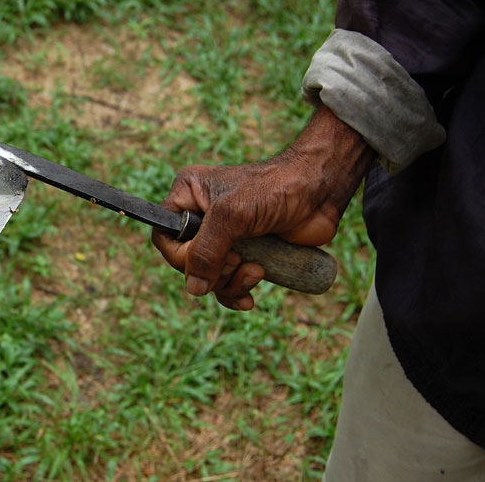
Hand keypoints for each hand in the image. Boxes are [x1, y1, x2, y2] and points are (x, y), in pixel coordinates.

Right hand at [152, 106, 374, 309]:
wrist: (320, 190)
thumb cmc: (275, 188)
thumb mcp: (232, 216)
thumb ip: (206, 251)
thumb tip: (193, 288)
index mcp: (189, 195)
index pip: (164, 235)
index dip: (179, 256)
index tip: (203, 260)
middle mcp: (202, 215)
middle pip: (186, 262)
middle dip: (212, 272)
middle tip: (238, 260)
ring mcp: (225, 236)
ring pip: (208, 277)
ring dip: (229, 284)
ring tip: (255, 271)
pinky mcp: (246, 252)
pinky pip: (228, 283)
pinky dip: (237, 292)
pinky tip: (250, 296)